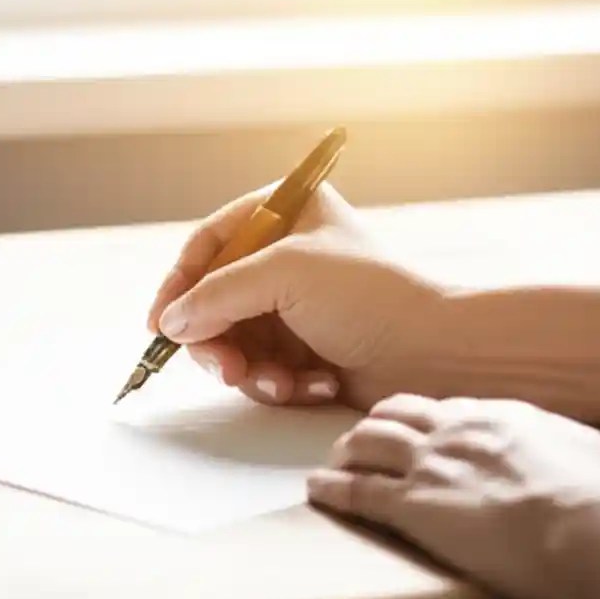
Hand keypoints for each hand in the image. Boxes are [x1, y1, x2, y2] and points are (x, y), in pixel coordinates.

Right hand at [147, 182, 445, 409]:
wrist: (438, 351)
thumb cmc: (371, 295)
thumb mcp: (284, 275)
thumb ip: (217, 293)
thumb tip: (170, 323)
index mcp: (285, 213)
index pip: (208, 242)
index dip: (179, 283)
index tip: (161, 324)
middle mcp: (287, 254)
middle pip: (213, 298)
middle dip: (216, 339)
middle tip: (225, 368)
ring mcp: (295, 303)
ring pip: (234, 339)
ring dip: (249, 368)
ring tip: (279, 383)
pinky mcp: (307, 347)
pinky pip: (262, 366)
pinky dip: (278, 381)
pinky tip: (311, 385)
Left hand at [308, 393, 599, 598]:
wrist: (582, 530)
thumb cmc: (599, 498)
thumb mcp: (587, 450)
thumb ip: (557, 441)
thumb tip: (557, 447)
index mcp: (496, 416)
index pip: (441, 408)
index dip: (419, 418)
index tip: (412, 427)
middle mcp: (453, 432)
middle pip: (393, 416)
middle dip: (374, 425)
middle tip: (362, 440)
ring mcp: (427, 465)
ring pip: (365, 444)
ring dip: (345, 451)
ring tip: (334, 461)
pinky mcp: (409, 505)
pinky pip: (355, 491)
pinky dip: (330, 487)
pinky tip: (315, 488)